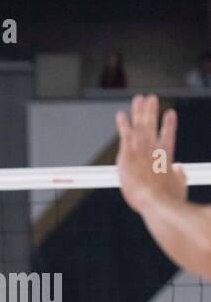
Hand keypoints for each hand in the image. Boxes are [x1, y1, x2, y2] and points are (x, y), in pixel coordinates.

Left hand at [116, 94, 185, 213]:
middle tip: (151, 99)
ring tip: (139, 99)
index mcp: (167, 159)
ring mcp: (141, 152)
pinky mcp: (128, 156)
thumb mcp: (179, 187)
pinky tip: (121, 114)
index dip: (168, 126)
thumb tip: (179, 169)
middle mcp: (154, 151)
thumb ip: (179, 176)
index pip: (168, 137)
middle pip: (153, 127)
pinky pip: (125, 136)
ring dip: (139, 112)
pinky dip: (123, 125)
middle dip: (151, 112)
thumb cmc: (169, 200)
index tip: (170, 114)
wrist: (158, 202)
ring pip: (140, 127)